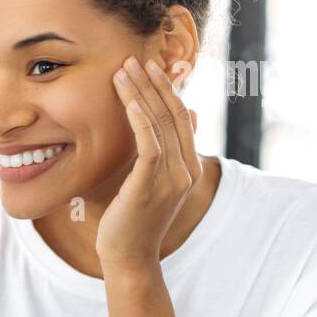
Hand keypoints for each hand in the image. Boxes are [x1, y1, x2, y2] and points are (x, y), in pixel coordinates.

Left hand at [96, 55, 200, 269]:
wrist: (129, 257)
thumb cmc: (133, 218)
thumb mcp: (153, 179)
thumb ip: (168, 150)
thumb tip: (192, 114)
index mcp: (189, 166)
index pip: (181, 117)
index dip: (165, 89)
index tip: (148, 66)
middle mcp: (186, 170)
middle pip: (173, 115)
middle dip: (153, 84)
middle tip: (134, 59)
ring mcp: (172, 179)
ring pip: (161, 125)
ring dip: (142, 95)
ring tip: (124, 71)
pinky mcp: (152, 187)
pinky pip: (151, 147)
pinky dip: (142, 121)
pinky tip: (131, 102)